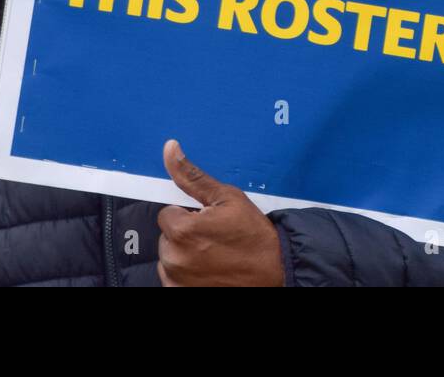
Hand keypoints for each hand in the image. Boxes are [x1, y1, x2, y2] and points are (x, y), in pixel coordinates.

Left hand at [156, 139, 284, 286]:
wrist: (275, 271)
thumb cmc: (254, 235)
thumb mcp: (227, 198)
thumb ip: (192, 176)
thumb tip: (170, 149)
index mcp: (182, 230)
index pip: (168, 213)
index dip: (190, 215)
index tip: (210, 223)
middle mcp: (175, 258)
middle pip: (167, 237)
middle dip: (186, 235)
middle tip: (215, 240)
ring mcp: (177, 280)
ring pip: (170, 258)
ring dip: (186, 256)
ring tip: (215, 257)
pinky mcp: (181, 294)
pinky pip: (173, 279)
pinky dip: (187, 276)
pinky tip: (210, 272)